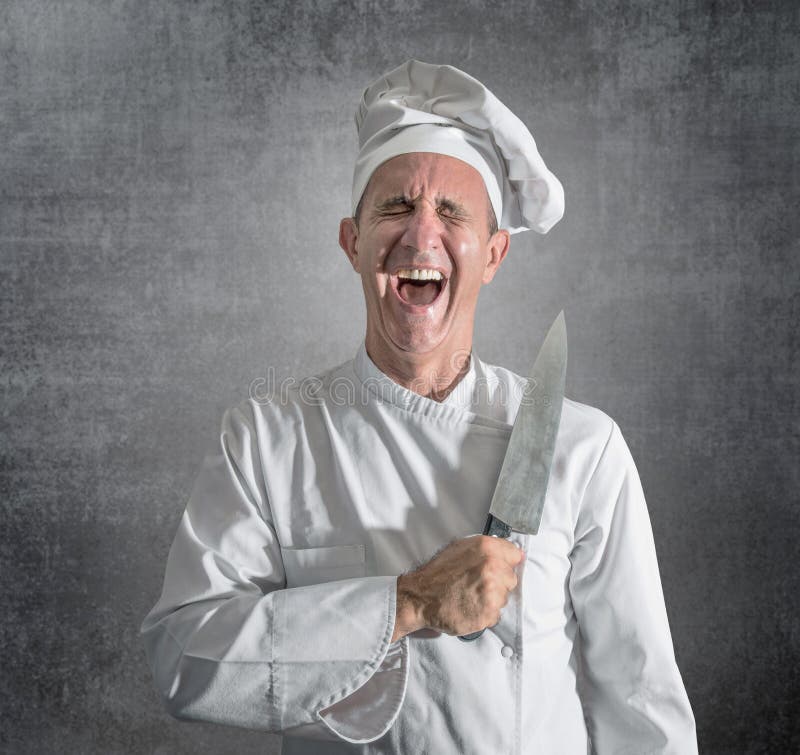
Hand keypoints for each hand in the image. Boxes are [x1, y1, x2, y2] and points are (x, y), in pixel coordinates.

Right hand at [391, 535, 523, 641]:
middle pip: (511, 578)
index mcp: (487, 548)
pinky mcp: (490, 613)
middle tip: (478, 584)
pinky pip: (496, 613)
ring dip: (492, 599)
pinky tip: (471, 607)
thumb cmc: (437, 574)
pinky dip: (486, 613)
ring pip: (504, 597)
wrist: (420, 598)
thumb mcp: (460, 547)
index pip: (515, 555)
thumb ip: (486, 548)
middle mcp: (493, 568)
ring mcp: (492, 591)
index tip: (500, 568)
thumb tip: (507, 551)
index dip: (506, 562)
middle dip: (499, 582)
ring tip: (471, 596)